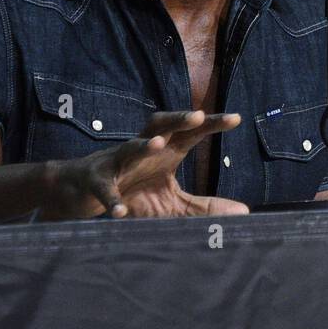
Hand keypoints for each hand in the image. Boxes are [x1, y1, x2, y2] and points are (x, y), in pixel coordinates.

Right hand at [40, 111, 246, 219]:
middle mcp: (142, 150)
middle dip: (178, 119)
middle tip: (198, 115)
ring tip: (157, 145)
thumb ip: (205, 207)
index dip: (211, 124)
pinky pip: (104, 189)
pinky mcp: (94, 181)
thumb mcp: (172, 203)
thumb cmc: (133, 193)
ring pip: (129, 148)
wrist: (82, 192)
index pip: (191, 132)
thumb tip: (244, 213)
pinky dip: (111, 199)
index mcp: (165, 151)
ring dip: (142, 146)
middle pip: (161, 126)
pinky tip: (119, 210)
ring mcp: (116, 163)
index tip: (236, 118)